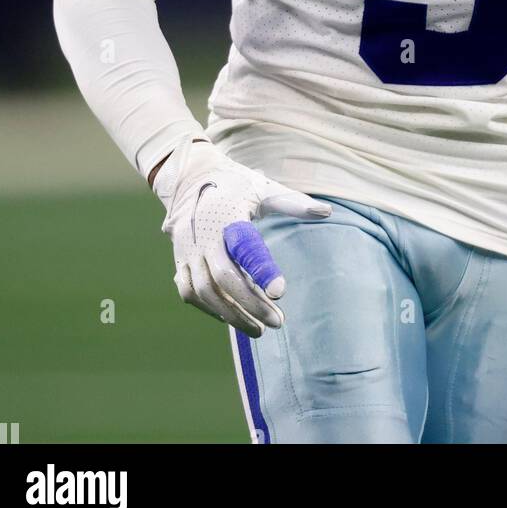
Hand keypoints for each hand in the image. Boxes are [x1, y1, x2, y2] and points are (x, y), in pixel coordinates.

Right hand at [153, 135, 330, 336]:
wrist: (191, 178)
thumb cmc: (236, 185)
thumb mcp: (265, 188)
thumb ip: (294, 203)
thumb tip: (327, 211)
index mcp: (228, 214)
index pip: (246, 245)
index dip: (262, 269)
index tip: (280, 293)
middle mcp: (204, 233)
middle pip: (224, 277)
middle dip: (251, 304)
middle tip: (278, 322)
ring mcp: (187, 249)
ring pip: (204, 291)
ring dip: (232, 314)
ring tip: (259, 329)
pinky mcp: (179, 260)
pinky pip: (189, 292)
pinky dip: (209, 308)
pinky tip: (233, 317)